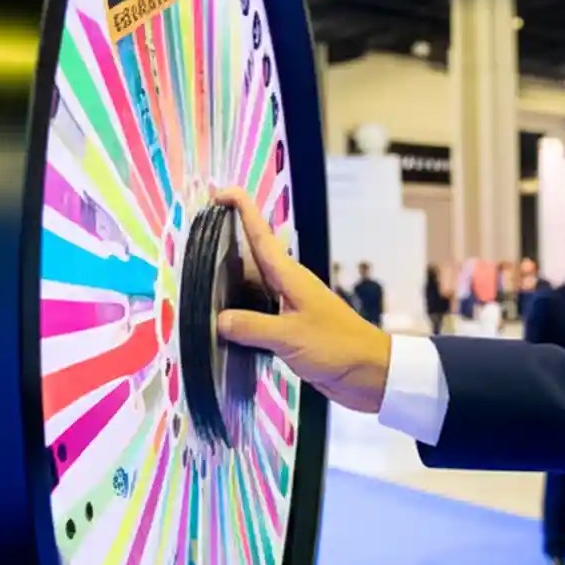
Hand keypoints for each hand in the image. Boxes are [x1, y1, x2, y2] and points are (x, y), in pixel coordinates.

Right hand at [214, 188, 391, 412]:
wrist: (368, 371)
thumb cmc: (336, 346)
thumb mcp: (289, 336)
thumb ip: (251, 327)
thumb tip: (218, 320)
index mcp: (289, 276)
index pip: (260, 232)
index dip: (241, 208)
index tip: (218, 194)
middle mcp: (286, 285)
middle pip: (251, 256)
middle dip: (225, 242)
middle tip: (195, 235)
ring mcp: (288, 306)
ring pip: (252, 286)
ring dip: (229, 280)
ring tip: (199, 277)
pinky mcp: (288, 328)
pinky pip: (257, 312)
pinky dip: (239, 312)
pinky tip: (224, 322)